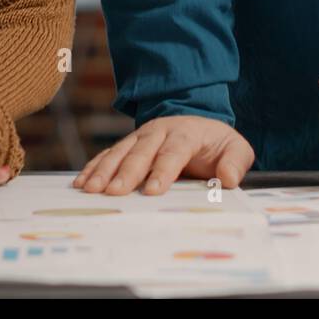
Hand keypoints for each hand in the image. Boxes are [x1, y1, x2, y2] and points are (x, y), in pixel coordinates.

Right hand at [73, 115, 253, 195]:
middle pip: (142, 151)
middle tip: (114, 192)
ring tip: (91, 189)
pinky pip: (108, 155)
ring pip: (120, 151)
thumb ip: (235, 163)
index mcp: (187, 132)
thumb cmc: (218, 144)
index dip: (163, 170)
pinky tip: (81, 182)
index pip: (174, 150)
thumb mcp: (237, 150)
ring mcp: (141, 136)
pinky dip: (94, 167)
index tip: (153, 190)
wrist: (201, 126)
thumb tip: (228, 178)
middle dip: (127, 172)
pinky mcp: (129, 145)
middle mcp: (160, 130)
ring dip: (104, 170)